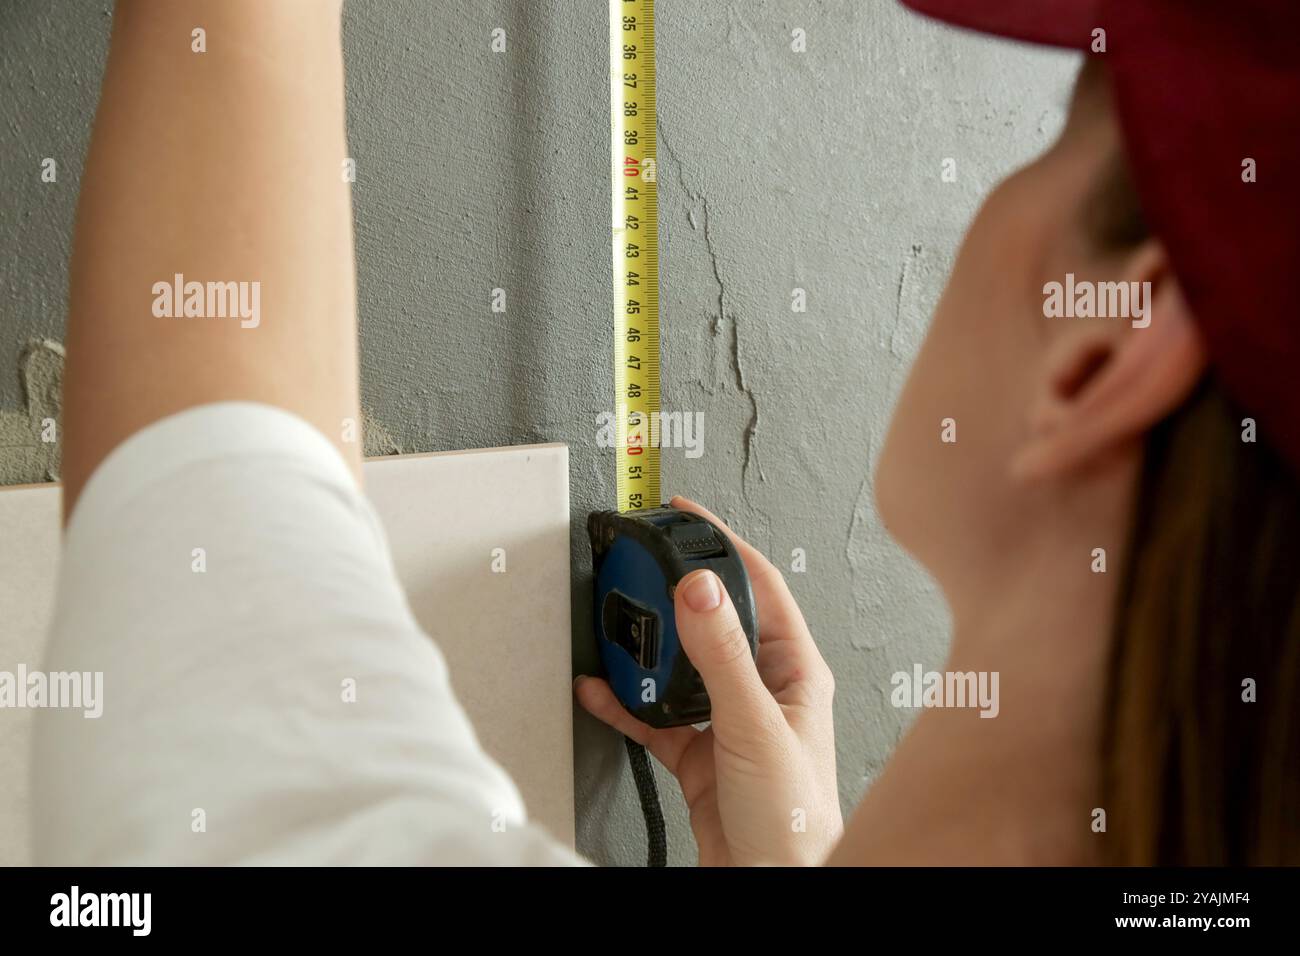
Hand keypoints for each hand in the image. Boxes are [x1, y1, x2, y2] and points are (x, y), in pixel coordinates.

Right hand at [575, 496, 841, 865]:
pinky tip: (599, 687)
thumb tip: (700, 589)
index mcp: (794, 670)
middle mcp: (762, 688)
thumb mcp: (755, 726)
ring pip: (679, 664)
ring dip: (646, 646)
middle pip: (714, 619)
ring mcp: (727, 719)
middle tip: (643, 556)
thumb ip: (723, 657)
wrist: (772, 884)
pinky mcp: (697, 752)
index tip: (688, 514)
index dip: (724, 542)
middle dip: (676, 587)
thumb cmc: (795, 821)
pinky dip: (623, 701)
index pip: (759, 585)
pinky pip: (653, 713)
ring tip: (615, 618)